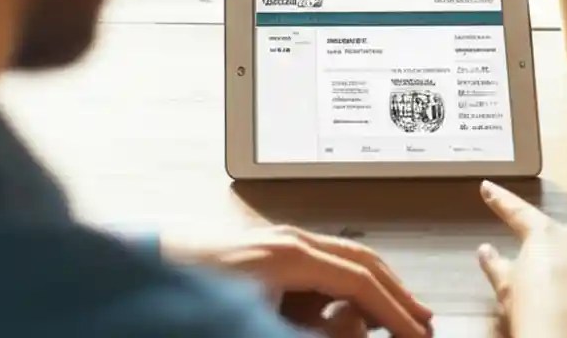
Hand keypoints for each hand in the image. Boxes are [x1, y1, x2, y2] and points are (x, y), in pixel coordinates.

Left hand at [162, 225, 431, 337]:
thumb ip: (316, 329)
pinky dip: (345, 285)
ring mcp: (276, 241)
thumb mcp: (261, 322)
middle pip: (361, 260)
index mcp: (288, 254)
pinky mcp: (266, 251)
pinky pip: (321, 265)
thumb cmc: (192, 298)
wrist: (144, 274)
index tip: (418, 335)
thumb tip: (356, 323)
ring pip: (344, 259)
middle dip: (396, 293)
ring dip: (374, 288)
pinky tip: (349, 311)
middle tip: (422, 324)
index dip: (395, 311)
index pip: (361, 281)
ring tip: (395, 319)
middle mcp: (287, 239)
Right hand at [477, 181, 566, 337]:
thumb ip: (495, 265)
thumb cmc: (529, 304)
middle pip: (554, 233)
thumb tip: (484, 249)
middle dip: (546, 242)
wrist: (564, 328)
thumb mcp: (506, 286)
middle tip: (537, 258)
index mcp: (538, 234)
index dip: (501, 200)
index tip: (487, 186)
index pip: (515, 211)